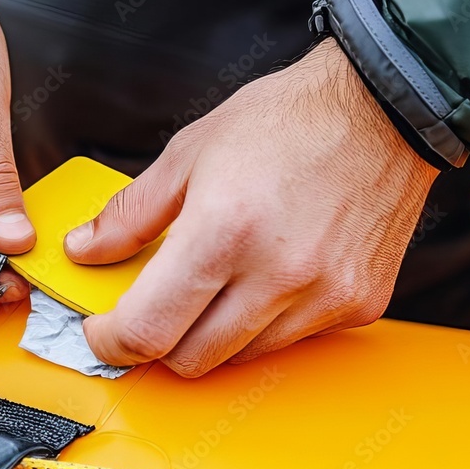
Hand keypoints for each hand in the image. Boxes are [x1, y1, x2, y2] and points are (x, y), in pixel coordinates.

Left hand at [64, 39, 437, 375]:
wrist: (383, 108)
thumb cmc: (287, 122)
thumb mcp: (190, 153)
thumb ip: (130, 214)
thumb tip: (86, 251)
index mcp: (224, 230)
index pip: (149, 330)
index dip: (111, 341)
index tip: (104, 332)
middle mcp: (278, 274)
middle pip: (191, 360)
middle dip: (159, 342)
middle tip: (153, 308)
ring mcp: (323, 296)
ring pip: (240, 358)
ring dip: (213, 334)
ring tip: (219, 281)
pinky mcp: (358, 306)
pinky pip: (291, 342)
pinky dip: (264, 324)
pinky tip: (269, 278)